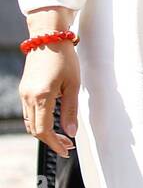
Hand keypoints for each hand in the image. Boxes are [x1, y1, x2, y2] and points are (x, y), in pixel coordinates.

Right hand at [20, 39, 78, 158]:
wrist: (48, 36)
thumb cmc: (64, 58)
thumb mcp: (73, 84)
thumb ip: (71, 110)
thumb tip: (71, 133)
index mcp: (41, 97)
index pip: (43, 130)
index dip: (54, 144)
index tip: (67, 150)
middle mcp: (28, 97)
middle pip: (35, 130)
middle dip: (51, 141)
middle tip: (68, 146)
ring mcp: (24, 93)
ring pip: (30, 122)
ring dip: (44, 132)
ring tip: (62, 136)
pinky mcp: (24, 89)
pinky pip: (28, 112)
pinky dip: (39, 121)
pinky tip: (52, 121)